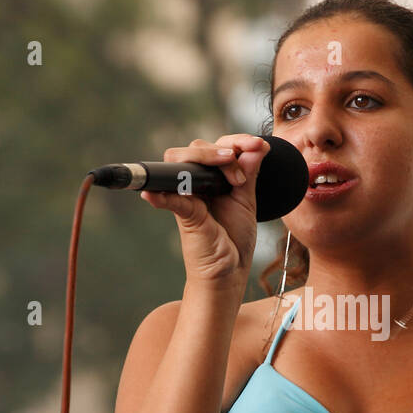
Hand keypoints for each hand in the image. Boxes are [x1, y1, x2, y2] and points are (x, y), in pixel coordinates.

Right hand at [141, 135, 270, 289]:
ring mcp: (187, 196)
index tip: (260, 146)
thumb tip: (259, 146)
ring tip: (233, 178)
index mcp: (212, 177)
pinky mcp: (183, 215)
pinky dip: (159, 195)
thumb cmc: (234, 238)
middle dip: (224, 151)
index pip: (217, 146)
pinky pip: (168, 199)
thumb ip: (250, 174)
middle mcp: (196, 183)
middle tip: (244, 174)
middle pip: (196, 147)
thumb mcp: (246, 201)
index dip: (237, 141)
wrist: (230, 271)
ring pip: (180, 161)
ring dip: (207, 159)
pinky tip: (152, 193)